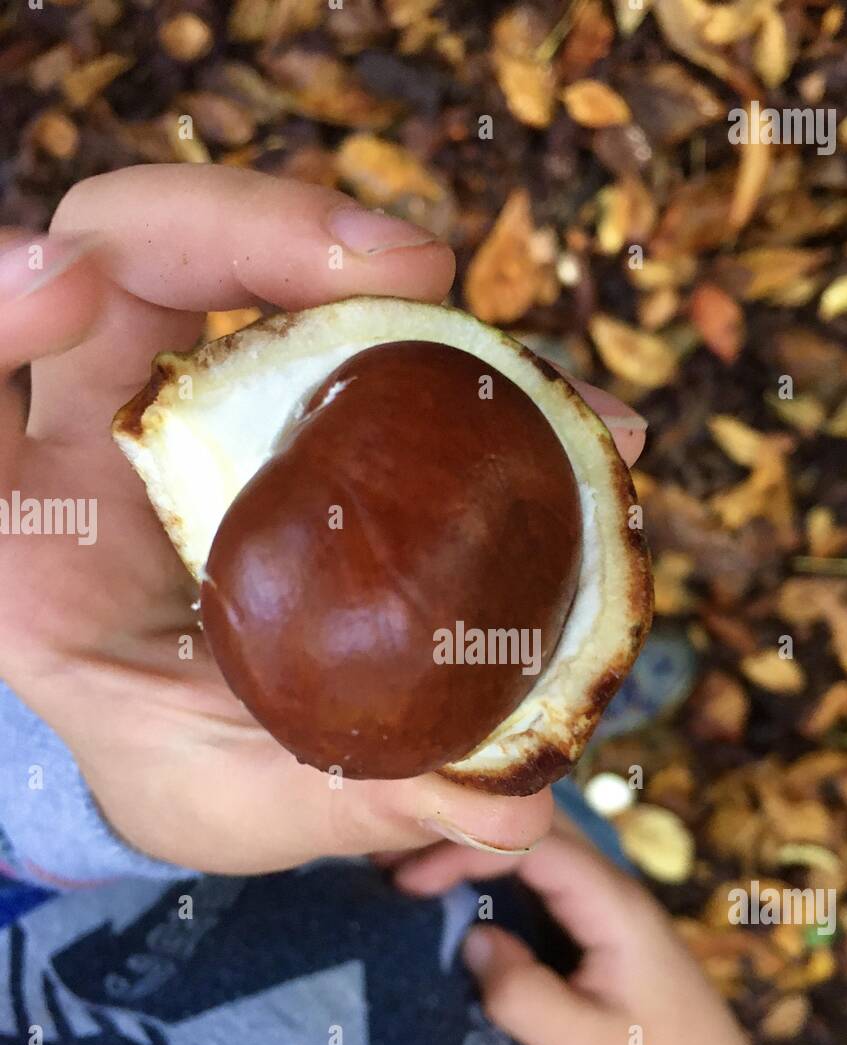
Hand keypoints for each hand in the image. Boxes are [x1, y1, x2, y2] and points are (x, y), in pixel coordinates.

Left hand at [0, 166, 647, 873]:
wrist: (225, 763)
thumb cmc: (196, 774)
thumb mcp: (244, 799)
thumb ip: (356, 797)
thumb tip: (511, 808)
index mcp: (38, 538)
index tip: (68, 287)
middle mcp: (115, 445)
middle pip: (129, 256)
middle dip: (249, 230)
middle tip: (407, 271)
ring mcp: (213, 414)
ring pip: (266, 278)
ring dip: (404, 293)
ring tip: (535, 378)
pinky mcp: (305, 414)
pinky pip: (380, 348)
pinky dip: (483, 373)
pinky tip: (587, 431)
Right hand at [394, 814, 775, 1044]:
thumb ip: (525, 998)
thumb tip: (471, 942)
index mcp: (612, 902)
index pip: (530, 839)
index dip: (465, 848)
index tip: (408, 885)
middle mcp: (607, 886)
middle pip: (528, 826)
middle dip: (459, 836)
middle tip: (388, 866)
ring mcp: (599, 900)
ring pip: (529, 846)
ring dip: (471, 852)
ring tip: (404, 875)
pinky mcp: (589, 921)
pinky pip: (533, 878)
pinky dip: (487, 877)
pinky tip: (446, 896)